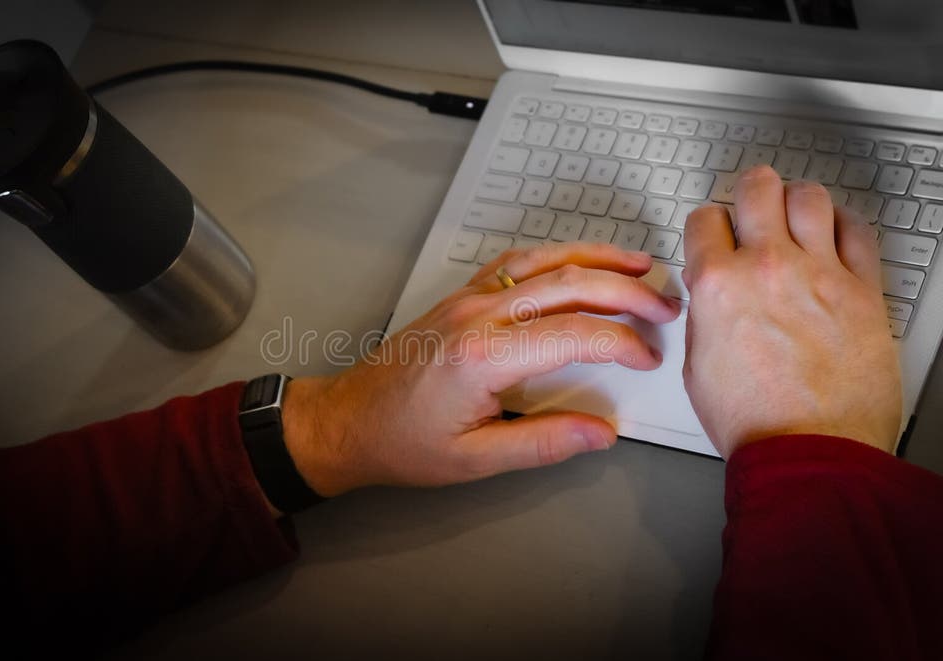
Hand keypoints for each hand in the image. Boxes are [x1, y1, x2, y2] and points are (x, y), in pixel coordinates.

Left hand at [281, 242, 680, 496]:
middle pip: (568, 284)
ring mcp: (466, 299)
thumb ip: (543, 444)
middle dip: (625, 290)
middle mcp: (477, 315)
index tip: (648, 357)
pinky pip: (514, 262)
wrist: (348, 420)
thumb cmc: (403, 442)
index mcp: (484, 356)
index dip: (622, 342)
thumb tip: (601, 432)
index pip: (573, 332)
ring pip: (543, 261)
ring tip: (638, 265)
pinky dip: (555, 255)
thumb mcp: (474, 459)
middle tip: (664, 306)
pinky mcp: (459, 297)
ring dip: (595, 258)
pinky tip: (577, 260)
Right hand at [682, 166, 900, 458]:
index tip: (714, 233)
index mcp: (718, 284)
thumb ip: (705, 318)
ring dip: (797, 201)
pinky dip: (843, 223)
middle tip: (753, 206)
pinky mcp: (862, 290)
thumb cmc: (755, 421)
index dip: (707, 225)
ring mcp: (820, 273)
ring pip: (809, 196)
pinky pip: (858, 230)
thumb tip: (713, 300)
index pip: (705, 218)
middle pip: (757, 188)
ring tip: (796, 215)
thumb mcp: (698, 365)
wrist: (808, 452)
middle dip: (750, 193)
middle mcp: (767, 267)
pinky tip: (835, 231)